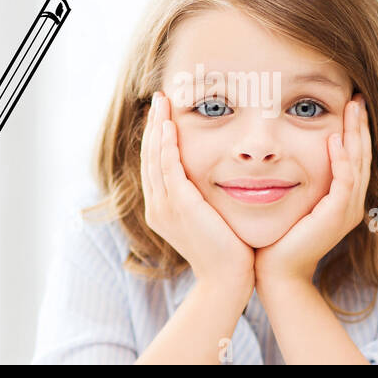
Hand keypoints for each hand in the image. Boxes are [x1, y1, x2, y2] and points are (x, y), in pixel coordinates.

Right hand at [140, 91, 254, 292]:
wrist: (227, 280)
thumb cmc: (228, 251)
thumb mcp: (211, 218)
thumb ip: (206, 197)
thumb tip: (220, 177)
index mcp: (161, 209)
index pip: (154, 164)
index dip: (156, 137)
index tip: (163, 113)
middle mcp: (157, 206)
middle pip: (149, 156)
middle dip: (153, 125)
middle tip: (159, 97)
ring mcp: (164, 206)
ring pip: (154, 157)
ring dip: (157, 126)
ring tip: (161, 101)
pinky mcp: (179, 205)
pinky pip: (168, 167)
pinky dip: (166, 145)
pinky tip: (169, 125)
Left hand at [255, 95, 371, 285]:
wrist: (275, 271)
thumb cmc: (277, 237)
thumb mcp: (292, 200)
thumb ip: (297, 178)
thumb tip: (282, 153)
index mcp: (343, 199)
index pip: (354, 157)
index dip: (355, 130)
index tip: (349, 102)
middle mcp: (351, 203)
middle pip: (363, 156)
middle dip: (360, 125)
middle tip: (357, 97)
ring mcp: (347, 210)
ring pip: (358, 164)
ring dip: (356, 134)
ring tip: (352, 108)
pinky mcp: (336, 216)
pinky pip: (344, 181)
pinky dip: (342, 159)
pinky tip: (336, 139)